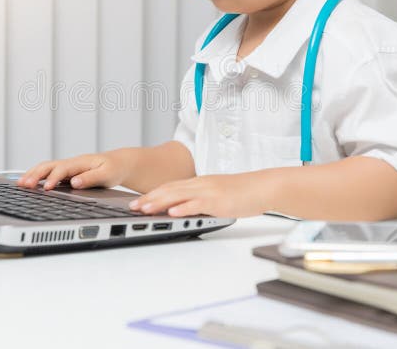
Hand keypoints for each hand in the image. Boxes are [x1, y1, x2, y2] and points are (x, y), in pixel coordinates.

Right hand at [17, 149, 136, 190]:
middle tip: (23, 185)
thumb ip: (91, 178)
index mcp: (80, 163)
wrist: (119, 164)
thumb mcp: (107, 174)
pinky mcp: (66, 174)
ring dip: (32, 175)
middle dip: (35, 175)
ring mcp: (67, 168)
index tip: (46, 188)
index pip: (62, 170)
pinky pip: (48, 174)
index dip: (53, 179)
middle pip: (48, 166)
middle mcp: (71, 163)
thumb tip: (74, 182)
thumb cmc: (114, 169)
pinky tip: (29, 185)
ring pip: (45, 169)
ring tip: (20, 185)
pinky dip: (37, 178)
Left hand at [128, 173, 268, 218]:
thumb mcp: (217, 195)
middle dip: (149, 199)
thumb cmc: (243, 192)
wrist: (264, 186)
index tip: (137, 202)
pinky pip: (198, 203)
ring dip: (160, 202)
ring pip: (179, 195)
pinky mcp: (219, 200)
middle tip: (132, 207)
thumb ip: (200, 200)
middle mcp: (201, 184)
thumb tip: (185, 210)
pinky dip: (184, 207)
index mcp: (199, 183)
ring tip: (144, 209)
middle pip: (170, 190)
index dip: (152, 194)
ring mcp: (209, 191)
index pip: (170, 187)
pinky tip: (173, 212)